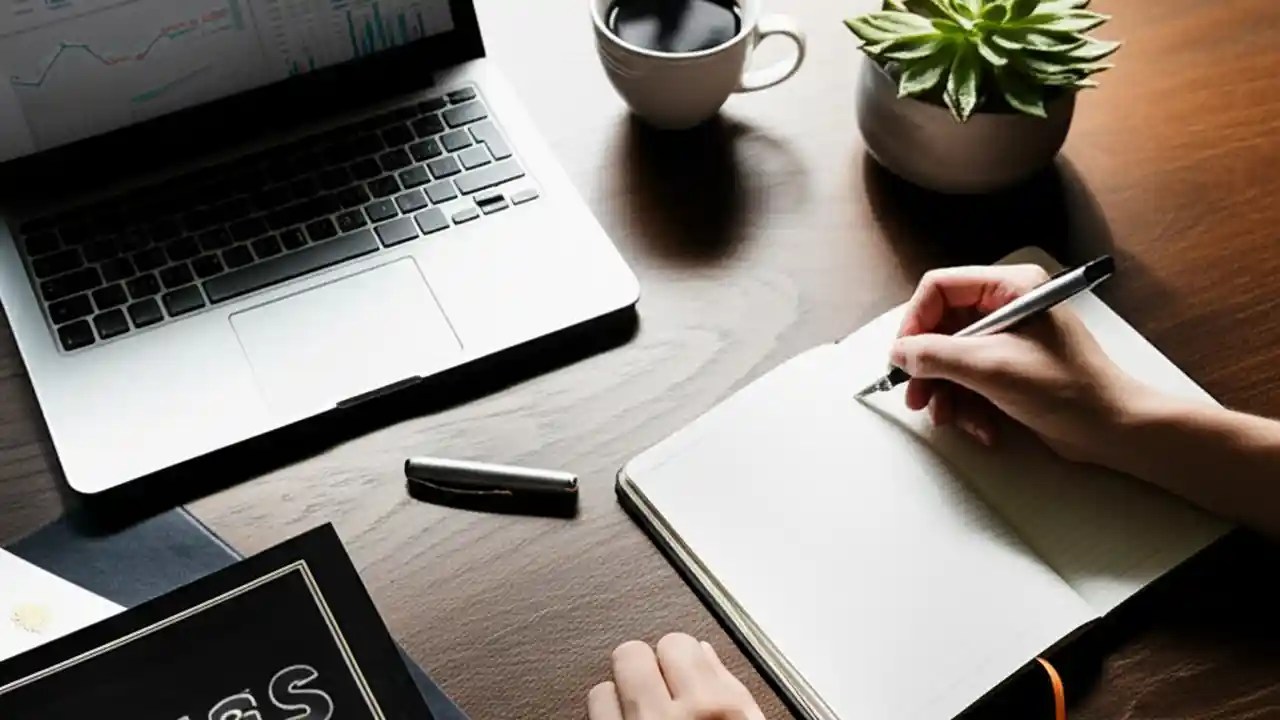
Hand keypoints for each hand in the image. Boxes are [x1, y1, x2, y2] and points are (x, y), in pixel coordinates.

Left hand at [588, 634, 765, 719]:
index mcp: (714, 709)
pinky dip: (610, 712)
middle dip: (648, 666)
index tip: (687, 673)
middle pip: (634, 653)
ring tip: (645, 711)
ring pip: (608, 681)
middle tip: (663, 688)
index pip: (678, 644)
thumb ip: (733, 692)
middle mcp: (669, 719)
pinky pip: (596, 707)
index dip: (683, 658)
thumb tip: (703, 654)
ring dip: (626, 692)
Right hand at [890, 264, 1151, 467]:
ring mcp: (1008, 339)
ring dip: (946, 393)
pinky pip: (969, 380)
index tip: (903, 358)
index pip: (939, 289)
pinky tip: (982, 428)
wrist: (1112, 430)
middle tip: (916, 398)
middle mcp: (1006, 306)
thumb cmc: (1065, 389)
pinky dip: (968, 406)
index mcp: (1009, 287)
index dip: (914, 323)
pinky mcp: (1010, 369)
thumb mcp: (991, 368)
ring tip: (949, 419)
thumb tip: (898, 353)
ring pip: (951, 359)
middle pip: (941, 328)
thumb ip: (936, 356)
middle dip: (928, 368)